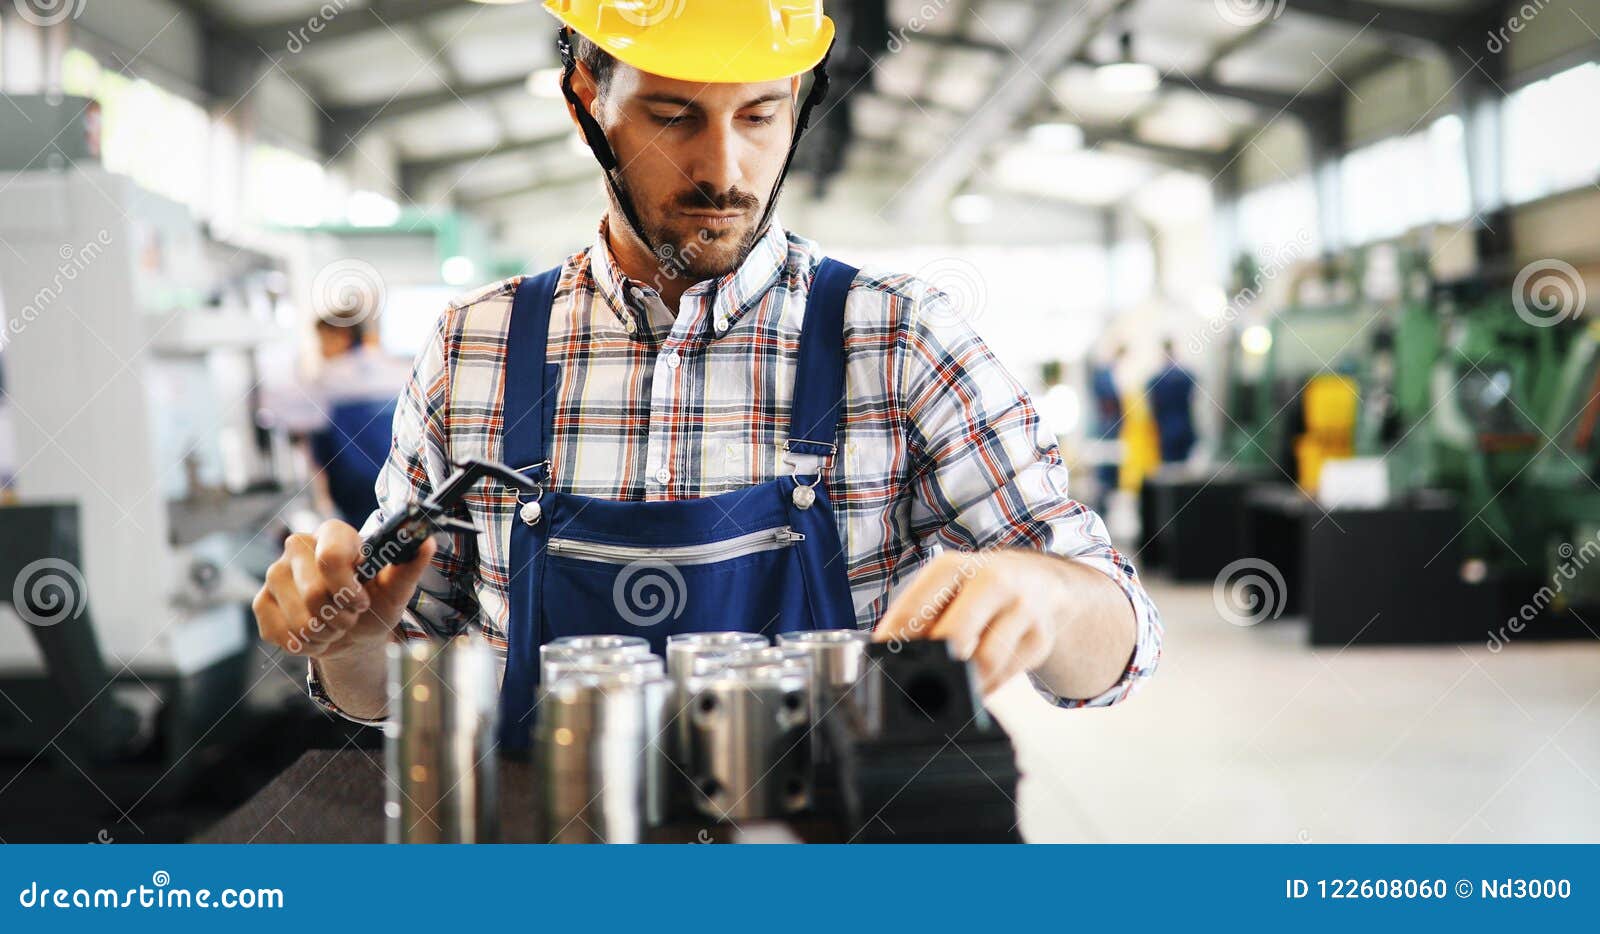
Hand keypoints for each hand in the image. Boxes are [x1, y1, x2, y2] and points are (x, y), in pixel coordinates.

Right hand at [252, 519, 435, 660]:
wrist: (352, 635)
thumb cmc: (375, 603)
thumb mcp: (396, 589)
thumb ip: (409, 566)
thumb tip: (426, 542)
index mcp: (333, 533)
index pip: (331, 556)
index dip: (347, 588)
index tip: (361, 602)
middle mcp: (298, 546)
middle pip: (313, 593)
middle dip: (339, 618)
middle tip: (350, 618)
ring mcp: (275, 573)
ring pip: (297, 618)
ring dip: (324, 634)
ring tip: (335, 628)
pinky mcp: (262, 601)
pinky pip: (279, 633)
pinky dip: (304, 645)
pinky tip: (315, 636)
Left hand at [873, 549, 1066, 694]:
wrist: (1038, 581)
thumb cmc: (976, 588)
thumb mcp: (944, 587)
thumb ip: (918, 617)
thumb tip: (890, 653)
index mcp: (954, 567)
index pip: (915, 608)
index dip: (896, 642)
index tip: (883, 662)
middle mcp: (992, 581)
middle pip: (955, 636)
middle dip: (935, 663)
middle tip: (918, 682)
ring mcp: (1021, 609)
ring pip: (985, 662)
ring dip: (962, 683)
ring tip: (947, 689)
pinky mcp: (1040, 638)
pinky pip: (1005, 675)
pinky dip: (986, 687)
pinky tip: (976, 684)